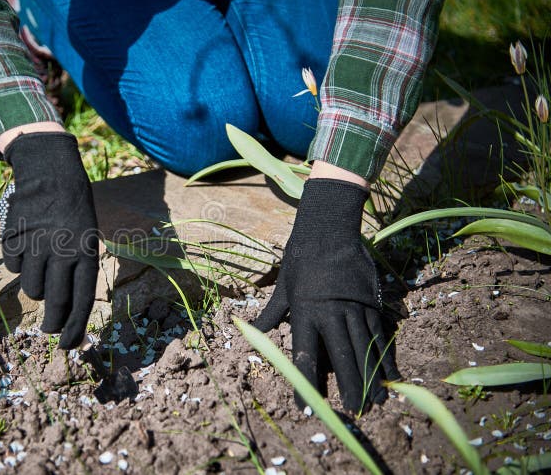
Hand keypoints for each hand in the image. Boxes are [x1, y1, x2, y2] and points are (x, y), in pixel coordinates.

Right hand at [0, 132, 98, 348]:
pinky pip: (14, 268)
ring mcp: (35, 245)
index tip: (69, 346)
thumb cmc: (73, 209)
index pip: (81, 300)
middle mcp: (61, 252)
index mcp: (85, 252)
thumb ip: (78, 270)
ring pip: (31, 289)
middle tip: (49, 330)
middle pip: (54, 302)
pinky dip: (19, 264)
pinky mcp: (14, 239)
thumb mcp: (87, 237)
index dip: (75, 327)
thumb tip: (68, 310)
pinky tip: (27, 246)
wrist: (50, 171)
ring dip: (36, 288)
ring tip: (42, 268)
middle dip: (52, 323)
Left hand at [253, 178, 399, 411]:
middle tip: (354, 412)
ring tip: (376, 403)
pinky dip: (386, 356)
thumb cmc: (299, 258)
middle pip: (342, 357)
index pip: (305, 355)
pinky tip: (391, 375)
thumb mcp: (281, 287)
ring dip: (371, 377)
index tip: (307, 407)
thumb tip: (248, 334)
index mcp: (305, 312)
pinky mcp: (371, 301)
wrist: (329, 228)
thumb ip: (269, 315)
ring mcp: (355, 308)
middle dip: (349, 386)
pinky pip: (380, 334)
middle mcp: (331, 313)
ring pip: (365, 348)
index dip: (306, 384)